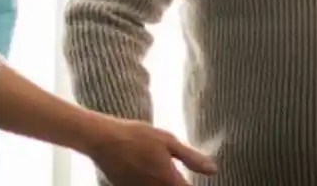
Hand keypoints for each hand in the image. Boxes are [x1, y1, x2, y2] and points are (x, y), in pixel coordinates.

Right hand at [85, 116, 216, 185]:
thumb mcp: (168, 141)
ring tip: (161, 173)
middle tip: (177, 176)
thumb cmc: (137, 136)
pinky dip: (150, 185)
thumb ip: (191, 158)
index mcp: (169, 180)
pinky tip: (148, 174)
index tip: (192, 181)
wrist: (103, 140)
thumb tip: (213, 170)